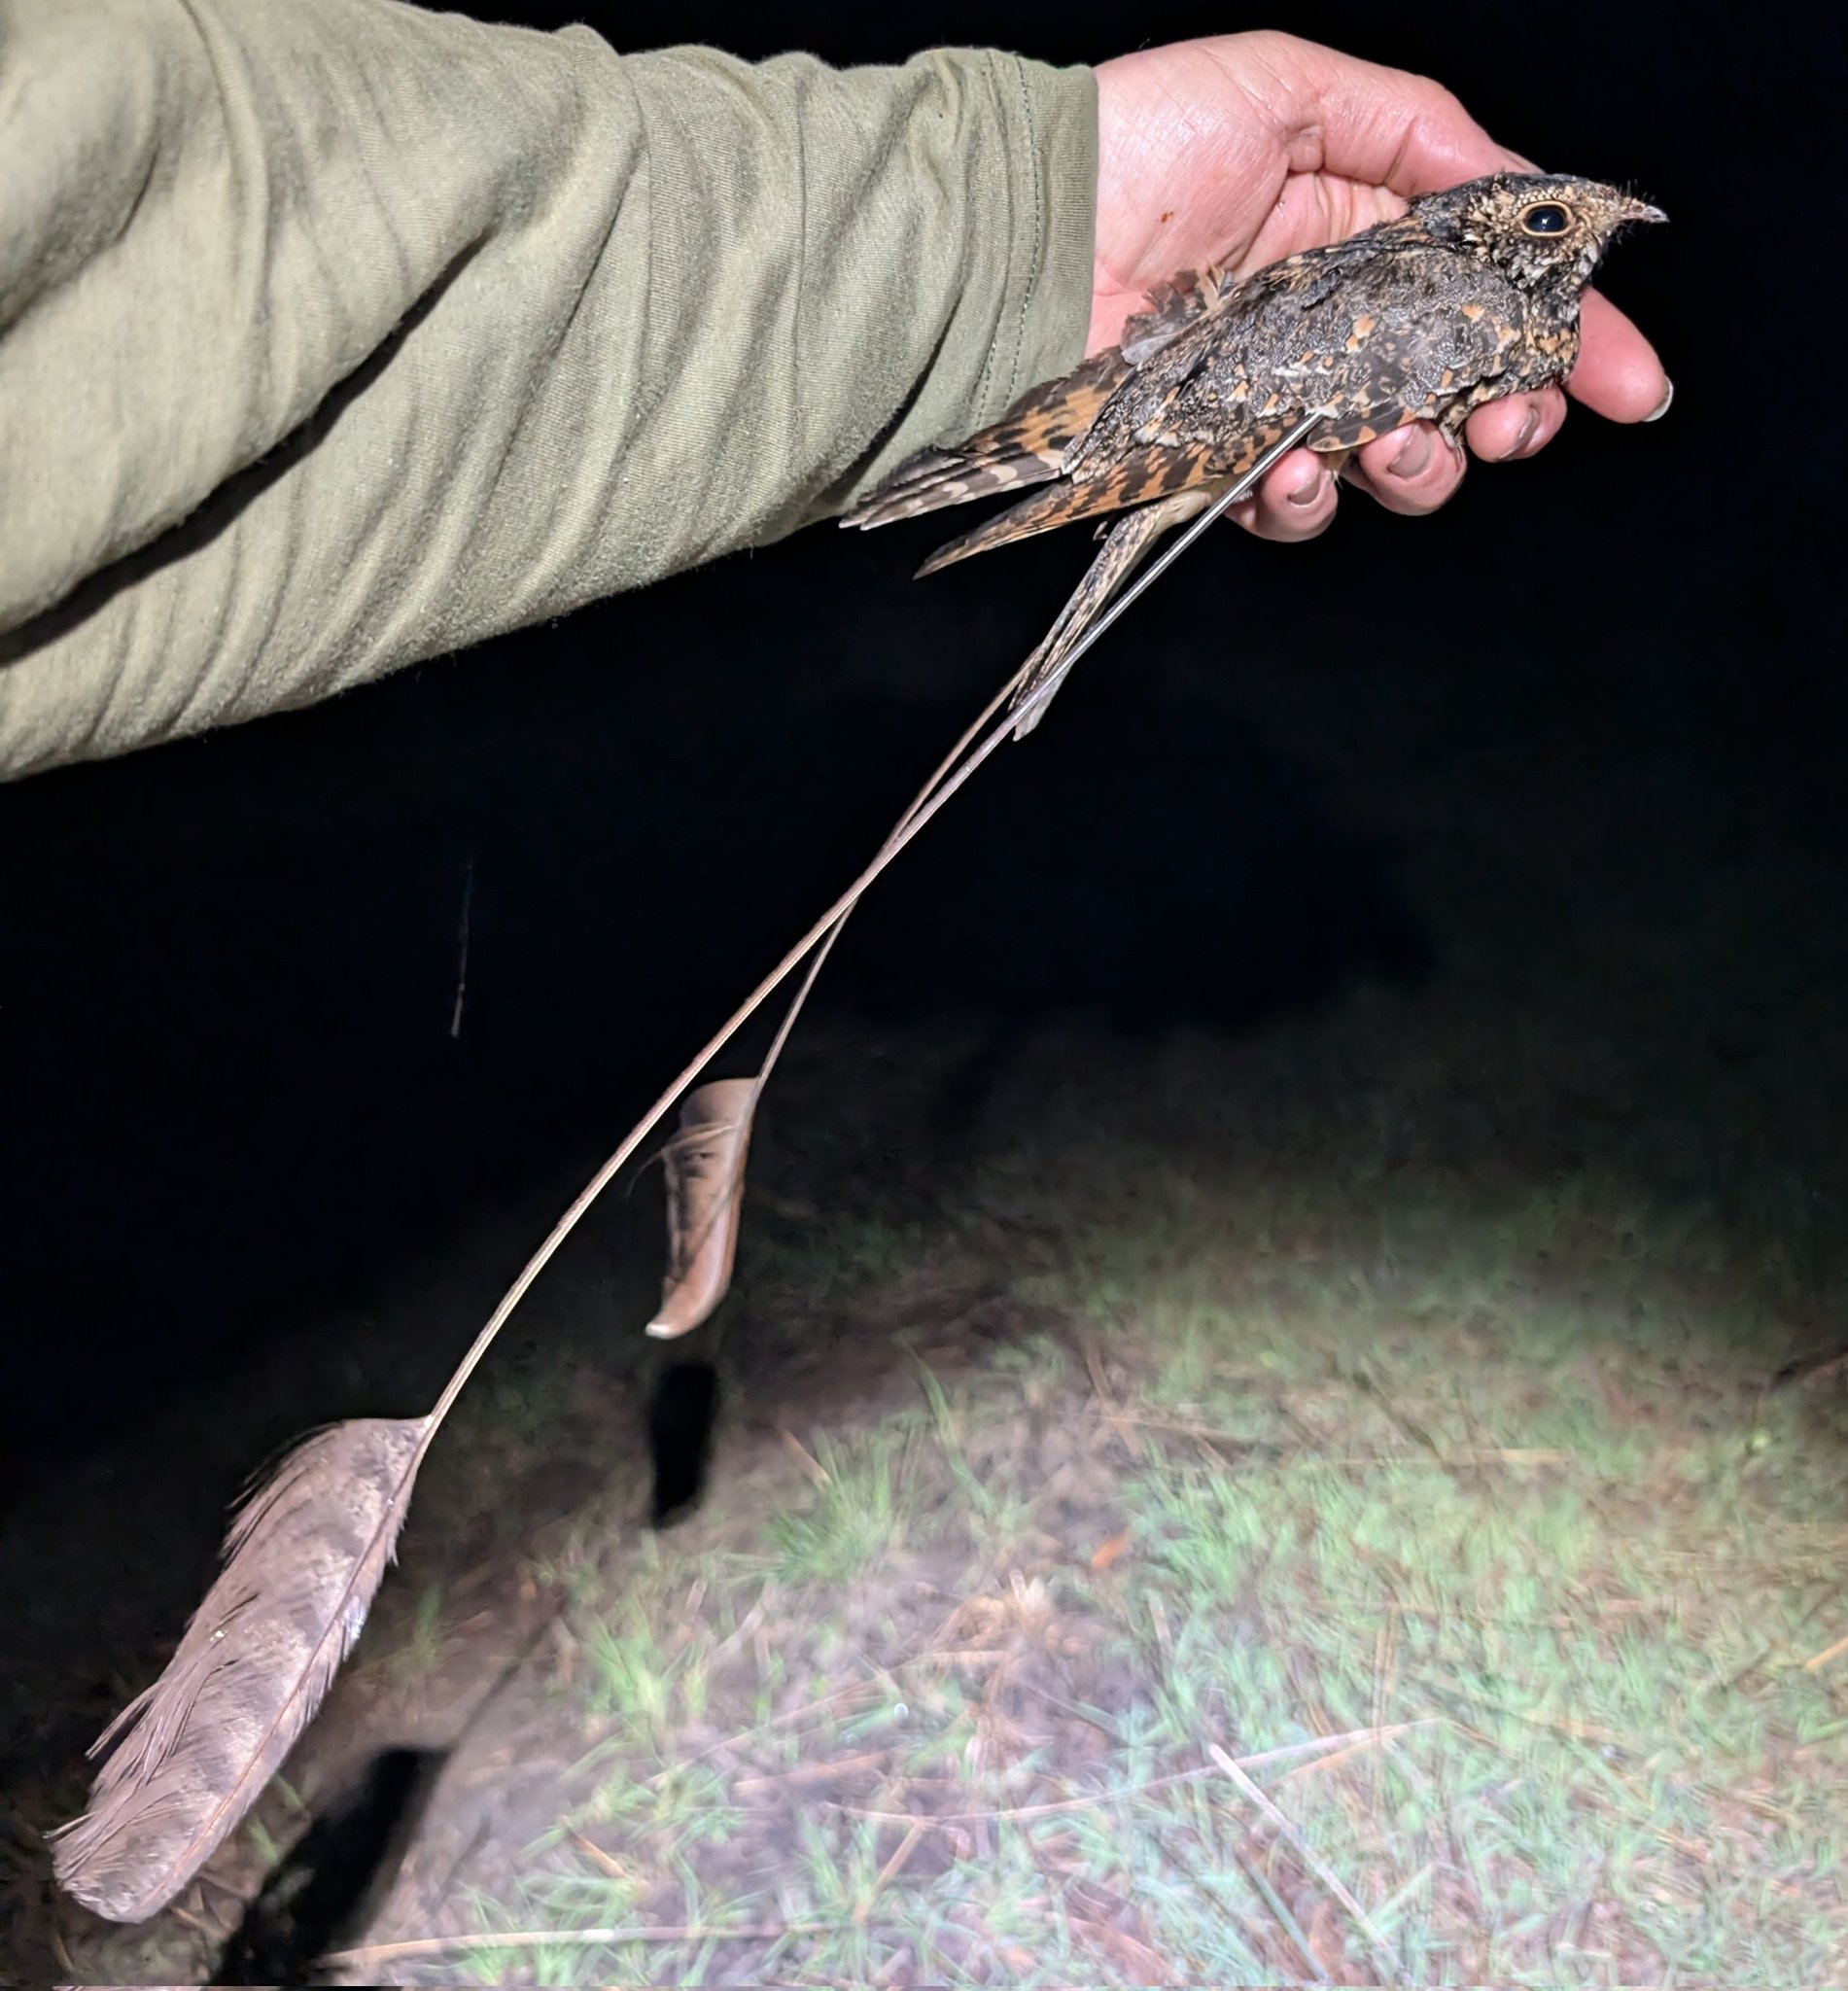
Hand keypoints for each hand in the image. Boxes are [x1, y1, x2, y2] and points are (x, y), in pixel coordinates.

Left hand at [1090, 33, 1669, 542]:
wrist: (1023, 234)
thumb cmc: (1137, 143)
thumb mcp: (1293, 90)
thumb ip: (1420, 134)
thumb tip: (1519, 187)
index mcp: (1370, 237)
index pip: (1497, 297)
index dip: (1576, 343)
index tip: (1630, 387)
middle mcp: (1337, 325)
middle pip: (1464, 396)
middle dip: (1511, 420)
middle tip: (1509, 425)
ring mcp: (1280, 399)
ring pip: (1390, 465)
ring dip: (1421, 471)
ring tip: (1400, 449)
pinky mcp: (1217, 459)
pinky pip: (1290, 507)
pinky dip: (1309, 505)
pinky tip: (1296, 477)